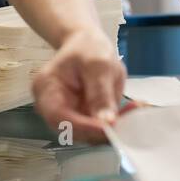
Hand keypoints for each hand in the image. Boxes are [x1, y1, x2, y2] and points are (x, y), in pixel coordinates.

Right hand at [31, 26, 126, 143]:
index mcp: (46, 88)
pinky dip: (115, 122)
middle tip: (127, 120)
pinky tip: (130, 109)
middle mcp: (50, 107)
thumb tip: (107, 122)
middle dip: (101, 130)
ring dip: (112, 127)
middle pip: (72, 130)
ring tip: (133, 109)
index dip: (83, 127)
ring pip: (87, 134)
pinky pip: (97, 129)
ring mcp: (66, 115)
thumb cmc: (88, 48)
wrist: (88, 46)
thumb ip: (100, 93)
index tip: (108, 128)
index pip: (59, 117)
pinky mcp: (81, 119)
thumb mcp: (98, 64)